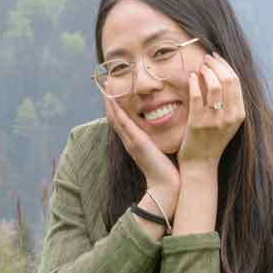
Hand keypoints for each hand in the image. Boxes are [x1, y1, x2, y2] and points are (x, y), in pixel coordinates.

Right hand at [103, 92, 179, 209]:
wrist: (166, 187)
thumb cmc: (167, 171)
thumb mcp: (161, 152)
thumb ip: (159, 141)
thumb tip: (166, 131)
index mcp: (136, 142)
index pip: (123, 121)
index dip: (116, 107)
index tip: (113, 93)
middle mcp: (130, 141)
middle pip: (115, 117)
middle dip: (109, 101)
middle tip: (104, 84)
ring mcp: (131, 141)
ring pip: (116, 118)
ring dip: (109, 102)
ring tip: (105, 86)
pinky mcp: (136, 142)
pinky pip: (123, 123)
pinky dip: (115, 111)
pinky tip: (111, 100)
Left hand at [176, 52, 244, 166]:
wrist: (201, 164)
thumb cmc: (212, 141)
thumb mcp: (228, 122)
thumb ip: (229, 102)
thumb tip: (224, 75)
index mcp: (239, 115)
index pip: (236, 82)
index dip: (226, 66)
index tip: (216, 58)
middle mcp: (230, 117)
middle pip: (228, 80)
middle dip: (216, 65)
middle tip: (207, 58)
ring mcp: (214, 120)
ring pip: (214, 85)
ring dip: (206, 71)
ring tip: (200, 66)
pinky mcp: (198, 123)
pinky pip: (196, 96)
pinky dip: (193, 82)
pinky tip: (190, 77)